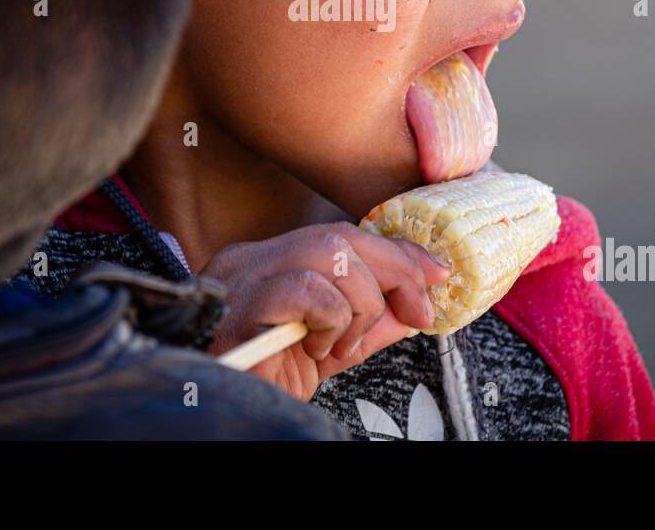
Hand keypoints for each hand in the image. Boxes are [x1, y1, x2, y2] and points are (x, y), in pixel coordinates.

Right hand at [201, 223, 450, 400]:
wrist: (220, 418)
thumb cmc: (262, 383)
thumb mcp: (329, 348)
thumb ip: (368, 324)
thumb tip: (413, 306)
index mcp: (270, 262)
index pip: (343, 235)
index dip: (396, 252)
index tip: (435, 274)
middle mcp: (252, 258)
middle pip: (340, 237)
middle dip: (394, 271)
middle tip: (417, 312)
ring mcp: (243, 277)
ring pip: (328, 254)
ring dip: (360, 304)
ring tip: (343, 344)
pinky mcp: (242, 304)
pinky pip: (306, 289)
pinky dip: (330, 318)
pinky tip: (317, 347)